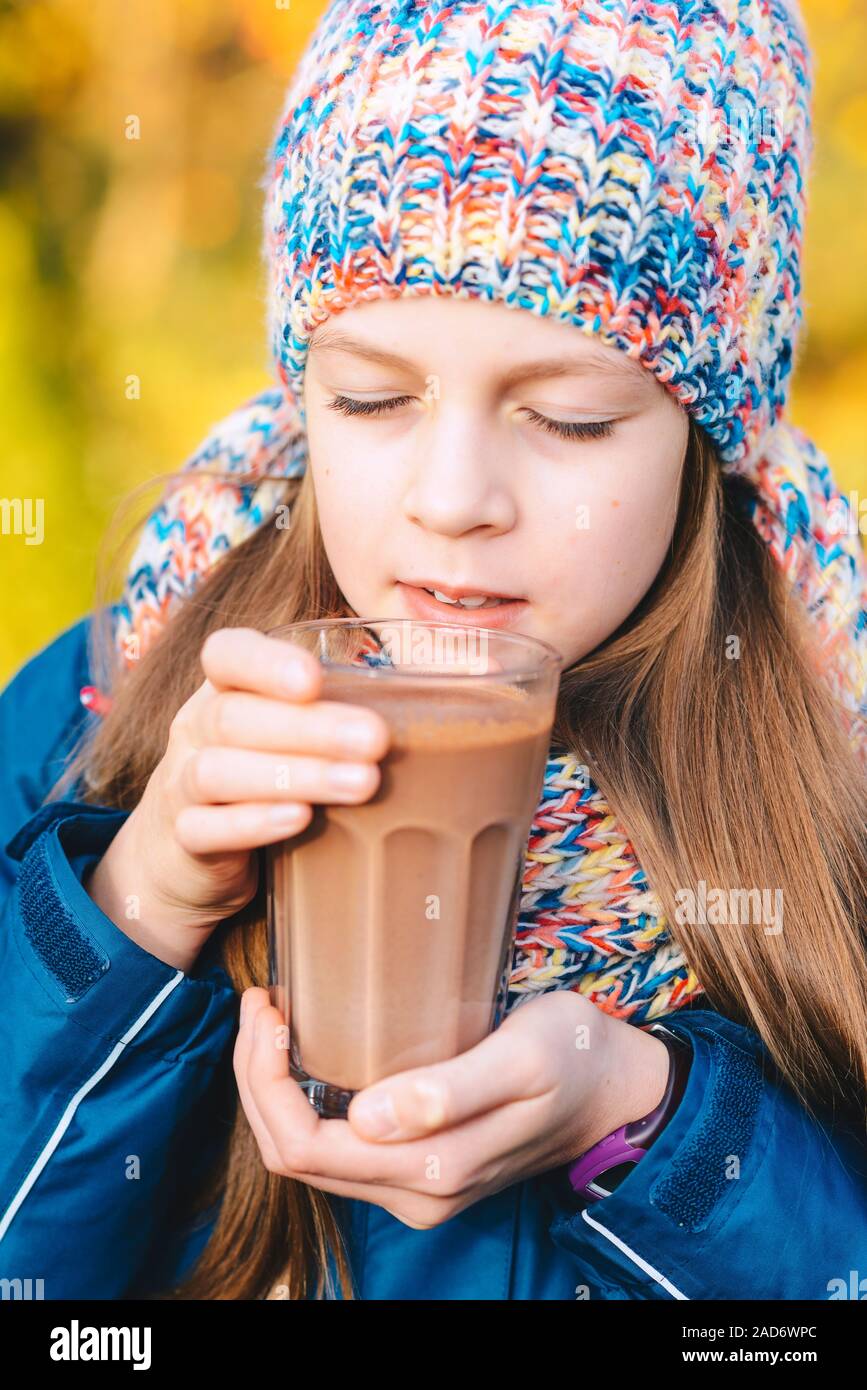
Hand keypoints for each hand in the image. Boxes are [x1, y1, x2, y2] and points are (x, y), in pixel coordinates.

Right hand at [84, 627, 390, 971]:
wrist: (186, 857)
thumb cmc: (263, 776)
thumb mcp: (289, 734)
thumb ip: (340, 711)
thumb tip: (447, 701)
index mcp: (224, 689)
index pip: (226, 654)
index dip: (265, 663)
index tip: (313, 678)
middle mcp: (195, 728)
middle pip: (235, 716)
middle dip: (310, 726)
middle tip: (375, 739)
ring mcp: (179, 784)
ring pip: (219, 771)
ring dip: (295, 774)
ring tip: (360, 785)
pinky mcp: (183, 839)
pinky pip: (206, 828)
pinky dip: (253, 823)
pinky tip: (299, 820)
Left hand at [234, 986, 670, 1228]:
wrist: (617, 1090)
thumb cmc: (572, 1057)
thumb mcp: (520, 1060)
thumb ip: (449, 1092)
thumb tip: (368, 1118)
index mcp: (430, 1172)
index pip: (302, 1145)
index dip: (265, 1081)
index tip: (269, 1009)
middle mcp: (414, 1194)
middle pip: (292, 1155)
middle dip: (258, 1079)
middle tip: (262, 1003)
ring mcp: (416, 1187)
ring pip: (308, 1154)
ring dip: (275, 1088)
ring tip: (276, 1016)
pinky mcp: (421, 1167)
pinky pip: (337, 1145)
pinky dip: (305, 1096)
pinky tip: (311, 1045)